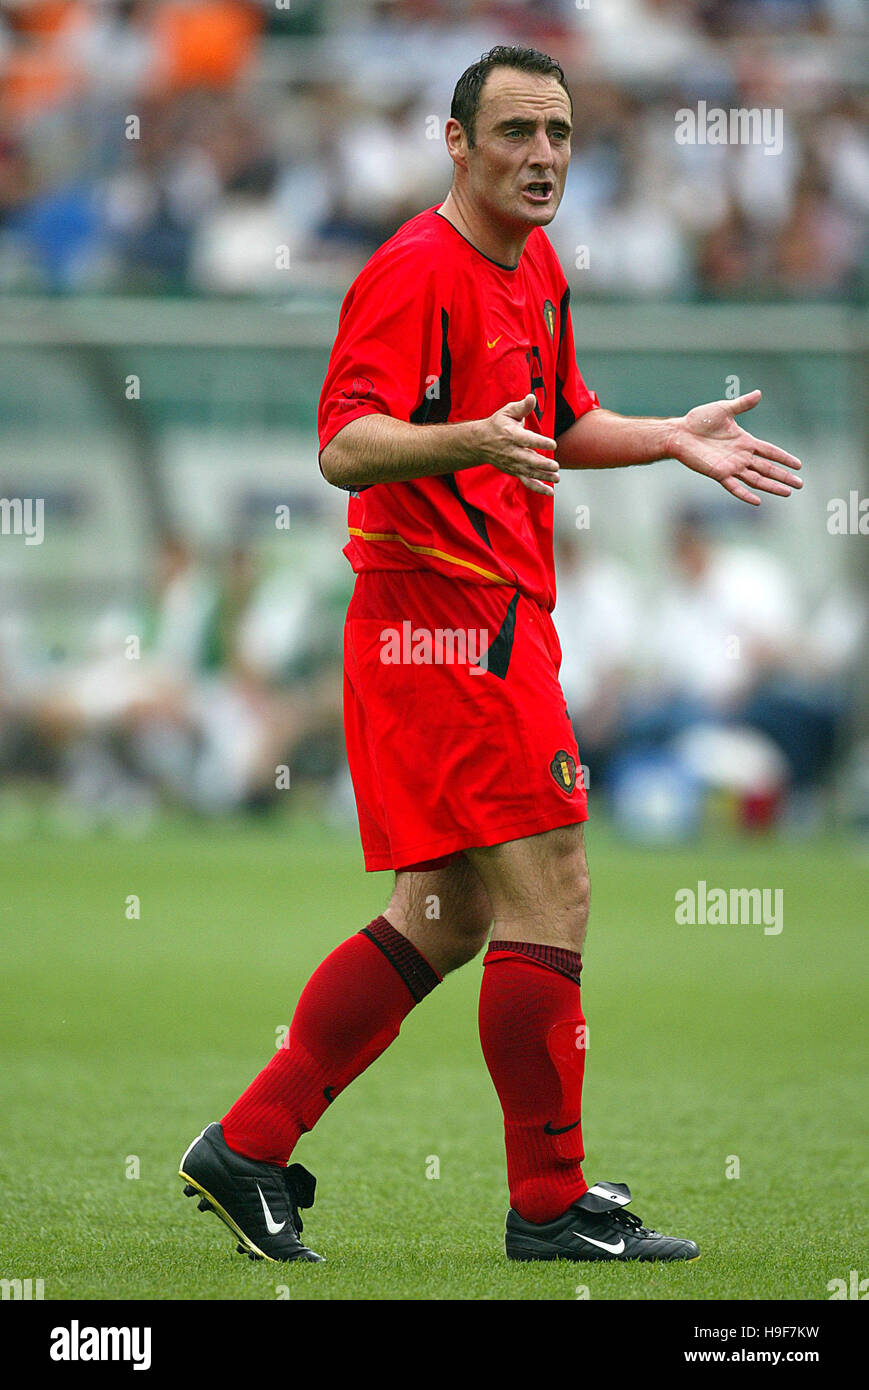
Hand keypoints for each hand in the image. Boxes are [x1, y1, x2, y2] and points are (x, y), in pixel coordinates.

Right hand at [477, 394, 558, 495]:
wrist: (480, 442)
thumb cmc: (498, 424)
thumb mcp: (508, 411)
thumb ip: (522, 407)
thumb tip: (532, 397)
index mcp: (512, 435)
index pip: (527, 439)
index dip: (540, 442)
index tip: (553, 444)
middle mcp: (512, 451)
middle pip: (528, 460)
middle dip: (542, 464)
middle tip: (555, 466)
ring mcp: (513, 463)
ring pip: (529, 472)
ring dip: (543, 476)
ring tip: (556, 478)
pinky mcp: (514, 471)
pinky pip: (526, 481)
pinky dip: (538, 488)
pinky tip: (550, 492)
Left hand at [669, 389, 801, 505]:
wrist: (680, 433)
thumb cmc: (699, 420)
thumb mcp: (724, 409)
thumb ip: (742, 404)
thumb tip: (759, 393)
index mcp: (745, 442)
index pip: (770, 452)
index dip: (784, 457)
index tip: (798, 464)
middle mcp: (741, 456)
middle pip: (767, 468)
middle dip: (784, 476)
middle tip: (800, 484)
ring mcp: (731, 466)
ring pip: (756, 479)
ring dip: (772, 486)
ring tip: (787, 493)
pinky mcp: (718, 473)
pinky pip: (734, 487)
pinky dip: (745, 494)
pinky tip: (757, 501)